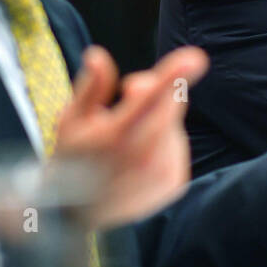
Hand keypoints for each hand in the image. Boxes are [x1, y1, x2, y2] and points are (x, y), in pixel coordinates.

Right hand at [53, 45, 208, 227]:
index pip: (147, 99)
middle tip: (133, 91)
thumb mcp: (71, 119)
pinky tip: (140, 153)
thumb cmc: (74, 155)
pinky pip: (178, 145)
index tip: (195, 58)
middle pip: (169, 106)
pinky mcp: (175, 184)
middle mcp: (141, 158)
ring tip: (129, 135)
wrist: (78, 212)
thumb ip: (90, 87)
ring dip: (158, 117)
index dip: (172, 76)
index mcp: (113, 136)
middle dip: (165, 86)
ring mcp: (161, 174)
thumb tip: (97, 54)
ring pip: (173, 123)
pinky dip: (164, 140)